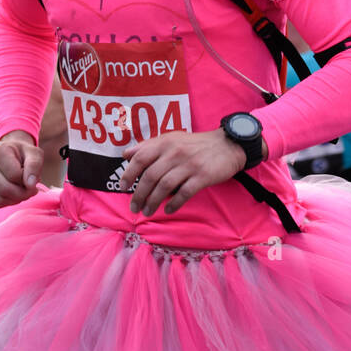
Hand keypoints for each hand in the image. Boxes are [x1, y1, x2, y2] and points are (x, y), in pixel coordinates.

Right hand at [0, 132, 43, 206]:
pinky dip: (8, 202)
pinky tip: (14, 193)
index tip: (33, 178)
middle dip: (23, 194)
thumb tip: (30, 185)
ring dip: (16, 199)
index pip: (14, 175)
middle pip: (5, 189)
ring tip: (23, 190)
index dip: (28, 181)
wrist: (11, 154)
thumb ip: (34, 166)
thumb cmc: (24, 154)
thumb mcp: (34, 154)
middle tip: (32, 190)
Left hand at [118, 128, 246, 217]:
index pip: (141, 157)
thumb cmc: (195, 144)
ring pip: (165, 186)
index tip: (122, 187)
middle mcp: (175, 152)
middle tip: (134, 207)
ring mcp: (189, 164)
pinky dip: (174, 204)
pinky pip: (184, 193)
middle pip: (151, 176)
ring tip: (147, 211)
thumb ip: (148, 146)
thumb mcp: (171, 139)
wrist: (227, 145)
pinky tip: (168, 210)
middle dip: (139, 194)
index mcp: (165, 142)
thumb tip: (125, 154)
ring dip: (153, 201)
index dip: (129, 173)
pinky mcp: (203, 176)